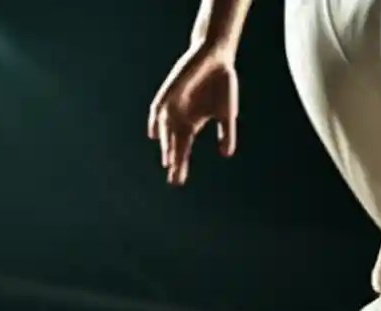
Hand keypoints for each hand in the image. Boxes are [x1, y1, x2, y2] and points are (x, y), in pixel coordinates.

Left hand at [147, 43, 238, 185]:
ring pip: (165, 129)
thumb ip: (226, 134)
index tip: (177, 182)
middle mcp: (179, 118)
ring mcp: (173, 105)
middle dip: (174, 161)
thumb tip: (226, 155)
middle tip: (173, 179)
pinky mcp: (170, 91)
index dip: (180, 165)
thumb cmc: (222, 86)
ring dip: (166, 144)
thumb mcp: (226, 114)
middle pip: (173, 144)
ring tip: (168, 161)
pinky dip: (157, 121)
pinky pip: (160, 107)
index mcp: (190, 125)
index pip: (183, 149)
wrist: (216, 58)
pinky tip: (154, 132)